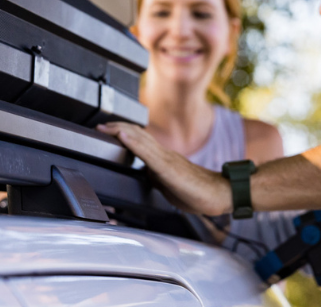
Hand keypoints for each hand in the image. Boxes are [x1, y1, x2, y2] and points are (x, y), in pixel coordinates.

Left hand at [97, 121, 231, 215]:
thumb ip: (157, 176)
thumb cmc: (199, 192)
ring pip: (141, 139)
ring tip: (106, 127)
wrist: (221, 194)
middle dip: (117, 128)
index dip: (122, 133)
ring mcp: (166, 159)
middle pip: (137, 135)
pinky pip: (149, 153)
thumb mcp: (170, 184)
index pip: (139, 140)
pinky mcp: (169, 168)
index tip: (105, 131)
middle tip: (99, 126)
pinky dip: (134, 143)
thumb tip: (145, 174)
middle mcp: (164, 154)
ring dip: (121, 131)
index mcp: (163, 159)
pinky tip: (124, 137)